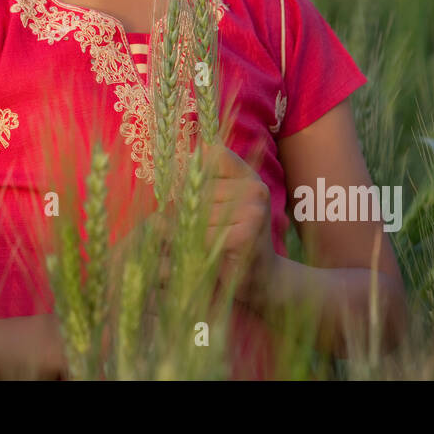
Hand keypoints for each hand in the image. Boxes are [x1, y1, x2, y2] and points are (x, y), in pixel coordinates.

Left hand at [200, 140, 273, 307]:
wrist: (261, 278)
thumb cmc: (233, 239)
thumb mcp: (221, 206)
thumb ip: (202, 185)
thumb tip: (172, 172)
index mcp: (248, 176)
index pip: (212, 154)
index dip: (194, 170)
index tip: (189, 187)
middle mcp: (254, 188)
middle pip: (197, 189)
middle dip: (186, 210)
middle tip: (200, 230)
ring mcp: (253, 210)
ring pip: (197, 214)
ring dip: (190, 231)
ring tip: (206, 243)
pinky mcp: (246, 235)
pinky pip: (203, 235)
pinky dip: (198, 247)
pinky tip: (211, 254)